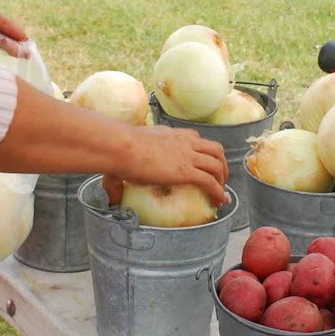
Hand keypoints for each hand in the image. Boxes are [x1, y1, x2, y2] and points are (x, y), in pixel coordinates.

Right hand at [104, 126, 228, 208]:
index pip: (196, 139)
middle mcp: (185, 142)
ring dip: (223, 179)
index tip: (203, 164)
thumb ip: (118, 182)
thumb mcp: (125, 160)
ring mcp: (188, 156)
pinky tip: (219, 200)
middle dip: (221, 164)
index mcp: (173, 135)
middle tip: (220, 179)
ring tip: (221, 193)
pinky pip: (210, 181)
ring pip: (217, 164)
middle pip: (215, 149)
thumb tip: (111, 199)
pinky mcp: (187, 171)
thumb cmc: (121, 152)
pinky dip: (218, 191)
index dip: (203, 152)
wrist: (123, 148)